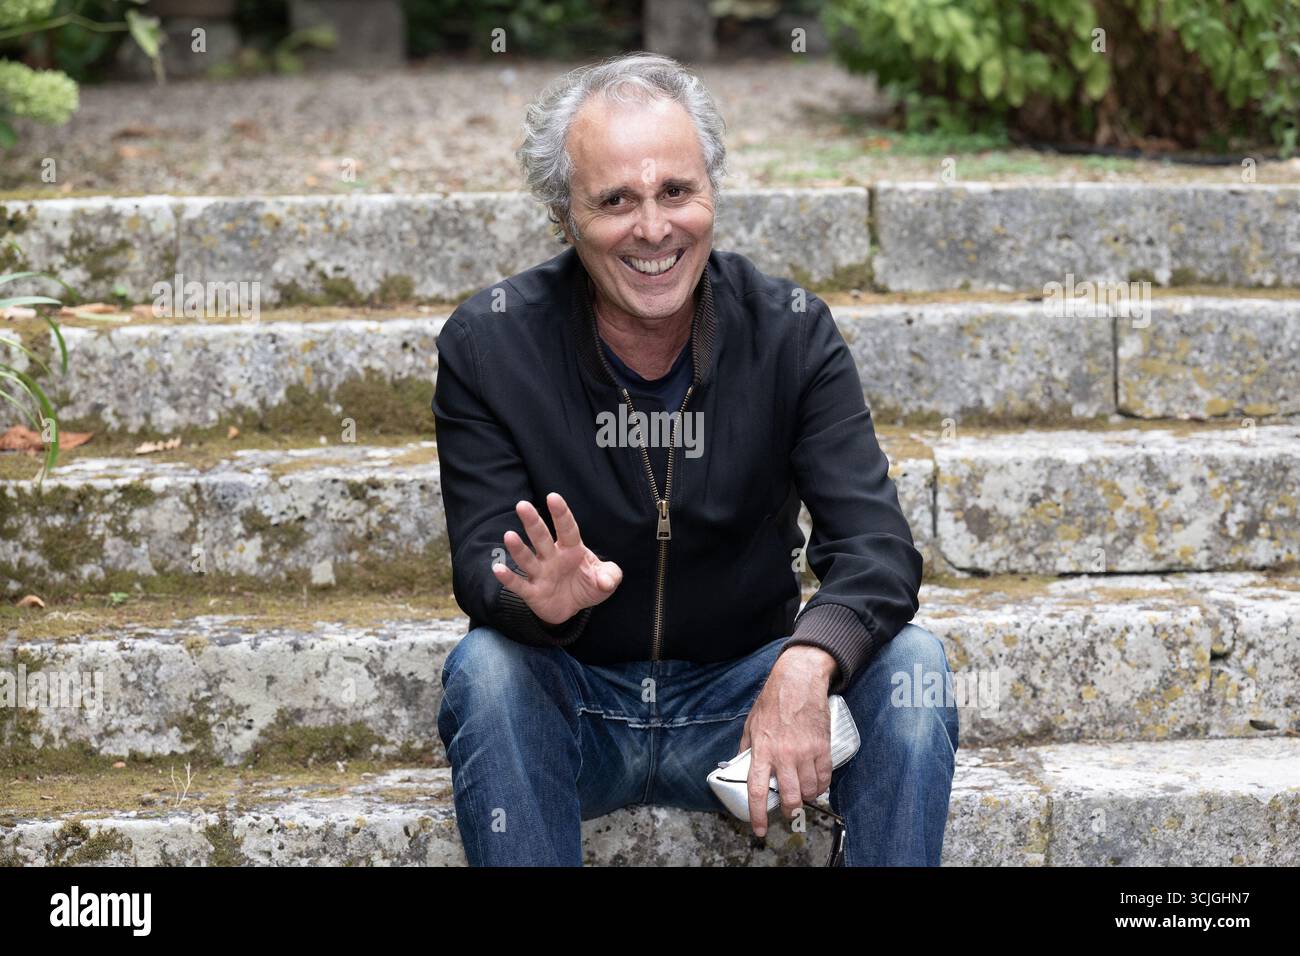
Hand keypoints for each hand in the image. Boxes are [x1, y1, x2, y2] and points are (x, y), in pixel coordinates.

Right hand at [493, 492, 623, 624]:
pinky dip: (508, 578)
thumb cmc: (588, 585)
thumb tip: (606, 581)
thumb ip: (610, 576)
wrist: (572, 608)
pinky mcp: (532, 593)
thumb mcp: (606, 580)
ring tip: (509, 536)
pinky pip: (519, 585)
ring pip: (528, 559)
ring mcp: (541, 574)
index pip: (567, 528)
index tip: (552, 497)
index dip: (561, 514)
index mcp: (572, 549)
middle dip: (533, 522)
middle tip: (522, 505)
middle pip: (541, 538)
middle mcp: (553, 557)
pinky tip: (498, 568)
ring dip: (519, 549)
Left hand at [735, 646, 836, 836]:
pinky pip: (825, 776)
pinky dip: (821, 785)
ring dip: (805, 797)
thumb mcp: (751, 724)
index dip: (757, 814)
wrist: (798, 681)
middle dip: (789, 810)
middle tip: (787, 810)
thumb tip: (740, 765)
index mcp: (763, 750)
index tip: (759, 829)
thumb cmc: (772, 701)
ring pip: (809, 790)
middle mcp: (784, 755)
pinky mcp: (822, 747)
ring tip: (801, 794)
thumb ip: (747, 748)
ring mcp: (805, 752)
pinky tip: (816, 784)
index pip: (758, 790)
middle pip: (789, 796)